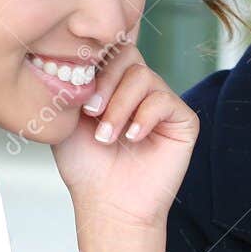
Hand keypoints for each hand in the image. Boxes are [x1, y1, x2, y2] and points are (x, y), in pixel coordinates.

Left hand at [51, 44, 198, 251]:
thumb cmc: (87, 166)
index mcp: (113, 83)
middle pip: (127, 54)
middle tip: (90, 112)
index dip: (92, 60)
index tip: (78, 94)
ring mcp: (162, 103)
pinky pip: (164, 100)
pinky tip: (132, 138)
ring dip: (119, 106)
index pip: (108, 48)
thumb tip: (81, 52)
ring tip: (107, 136)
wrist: (107, 204)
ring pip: (143, 76)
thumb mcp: (67, 117)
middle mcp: (139, 89)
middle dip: (104, 82)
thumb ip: (74, 82)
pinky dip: (143, 117)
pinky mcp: (183, 121)